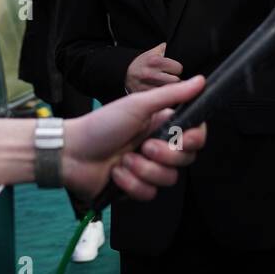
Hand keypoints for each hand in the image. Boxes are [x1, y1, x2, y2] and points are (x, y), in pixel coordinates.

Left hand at [61, 76, 206, 200]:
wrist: (72, 153)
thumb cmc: (102, 124)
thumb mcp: (137, 105)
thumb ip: (171, 95)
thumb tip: (201, 80)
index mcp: (162, 125)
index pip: (195, 136)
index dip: (194, 140)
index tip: (184, 139)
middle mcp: (159, 147)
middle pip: (185, 160)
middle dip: (165, 156)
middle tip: (144, 147)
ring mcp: (148, 169)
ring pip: (168, 179)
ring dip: (143, 170)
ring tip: (123, 160)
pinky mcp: (136, 188)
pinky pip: (149, 193)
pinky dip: (130, 184)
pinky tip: (115, 174)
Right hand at [124, 42, 182, 93]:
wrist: (124, 73)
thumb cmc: (142, 62)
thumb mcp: (152, 52)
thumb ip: (165, 48)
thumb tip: (174, 47)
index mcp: (154, 61)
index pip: (178, 68)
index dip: (176, 68)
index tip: (172, 69)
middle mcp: (151, 74)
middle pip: (176, 81)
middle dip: (174, 79)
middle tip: (169, 77)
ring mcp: (147, 86)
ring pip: (169, 91)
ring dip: (169, 88)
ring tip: (164, 84)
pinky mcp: (145, 96)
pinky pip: (161, 99)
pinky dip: (162, 96)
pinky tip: (158, 92)